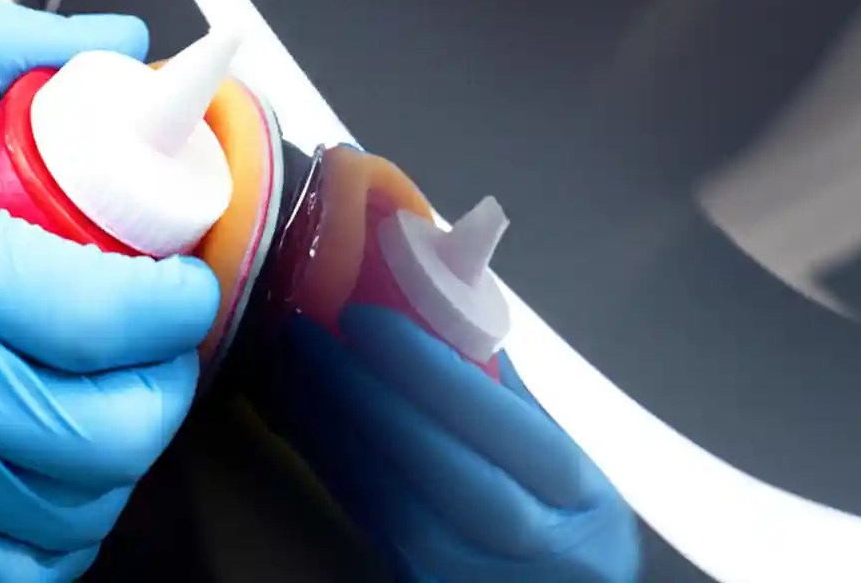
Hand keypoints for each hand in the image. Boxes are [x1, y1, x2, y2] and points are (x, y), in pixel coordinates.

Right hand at [0, 0, 218, 581]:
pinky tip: (44, 485)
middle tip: (155, 338)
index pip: (111, 314)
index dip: (180, 298)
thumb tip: (108, 42)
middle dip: (168, 381)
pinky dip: (52, 545)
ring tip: (107, 402)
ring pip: (71, 514)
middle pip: (114, 428)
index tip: (181, 276)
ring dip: (120, 460)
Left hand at [244, 305, 639, 581]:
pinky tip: (297, 414)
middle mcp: (522, 545)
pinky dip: (326, 461)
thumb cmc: (572, 518)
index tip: (363, 314)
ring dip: (325, 424)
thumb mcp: (565, 458)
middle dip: (358, 391)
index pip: (493, 420)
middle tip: (304, 332)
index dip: (423, 366)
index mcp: (574, 494)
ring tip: (287, 363)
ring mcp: (462, 574)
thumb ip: (504, 392)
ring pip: (381, 497)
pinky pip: (364, 517)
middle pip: (428, 463)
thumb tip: (432, 306)